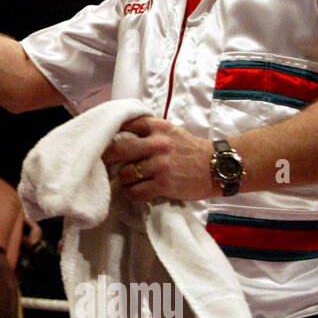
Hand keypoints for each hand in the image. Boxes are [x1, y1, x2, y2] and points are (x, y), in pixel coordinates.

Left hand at [101, 116, 219, 201]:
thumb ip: (149, 131)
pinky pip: (136, 191)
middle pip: (119, 149)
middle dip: (107, 157)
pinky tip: (132, 191)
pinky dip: (130, 192)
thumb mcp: (171, 132)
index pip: (126, 124)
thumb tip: (120, 135)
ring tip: (124, 180)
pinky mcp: (164, 185)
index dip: (110, 133)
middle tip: (101, 162)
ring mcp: (160, 165)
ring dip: (121, 179)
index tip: (103, 140)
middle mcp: (158, 144)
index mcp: (158, 127)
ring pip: (126, 173)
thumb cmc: (190, 149)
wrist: (216, 167)